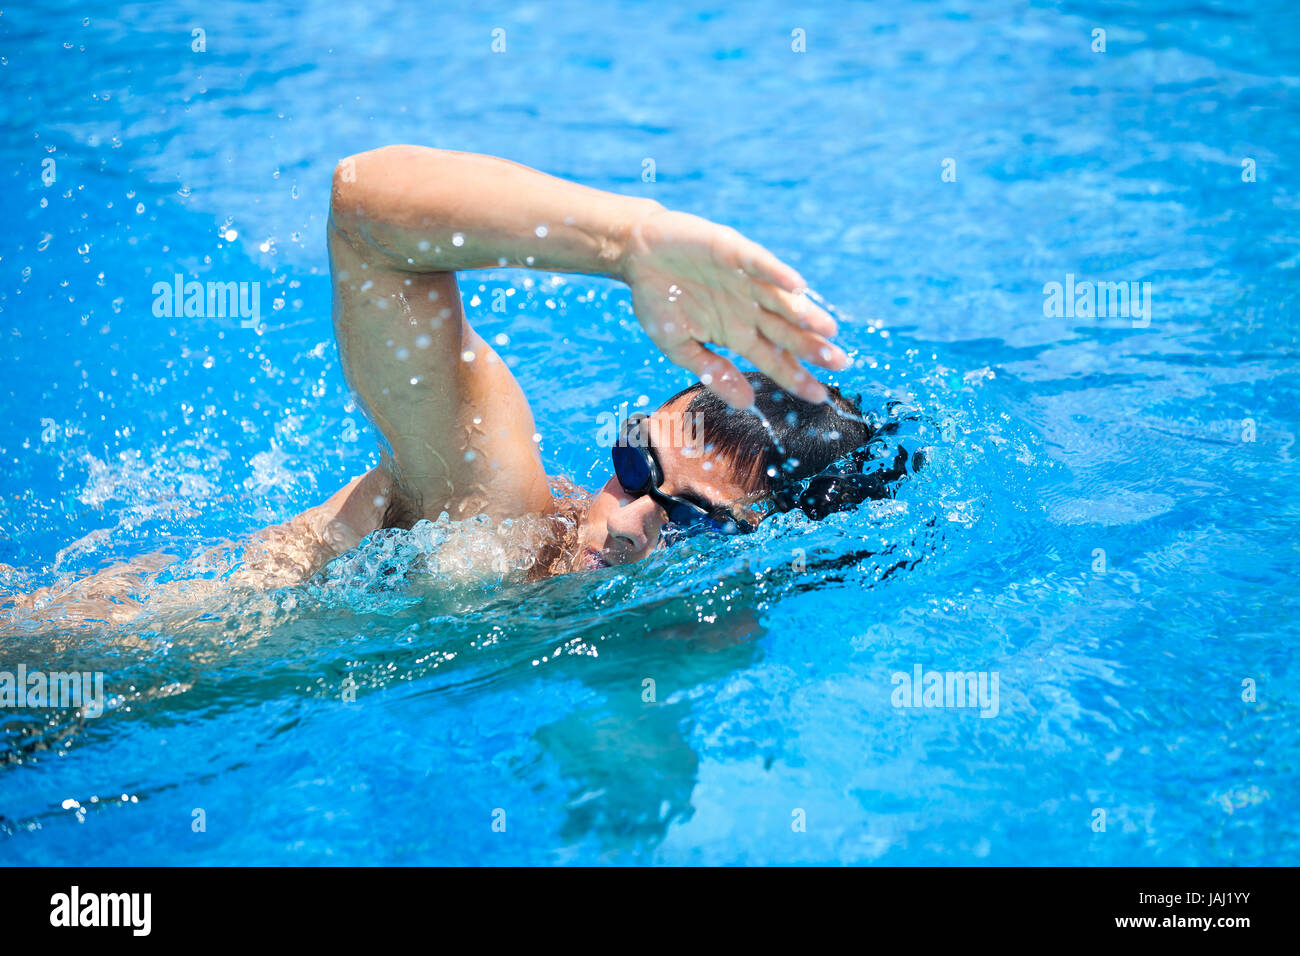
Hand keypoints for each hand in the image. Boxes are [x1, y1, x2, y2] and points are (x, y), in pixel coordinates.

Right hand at [619, 208, 848, 407]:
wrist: (638, 254)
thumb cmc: (658, 300)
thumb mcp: (679, 345)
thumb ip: (712, 371)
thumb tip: (746, 403)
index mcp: (738, 333)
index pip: (775, 360)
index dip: (797, 377)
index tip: (820, 396)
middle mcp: (749, 308)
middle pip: (787, 332)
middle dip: (812, 348)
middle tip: (840, 363)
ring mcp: (744, 280)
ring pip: (781, 300)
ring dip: (803, 313)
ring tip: (828, 329)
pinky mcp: (734, 251)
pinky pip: (759, 263)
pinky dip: (777, 273)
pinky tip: (798, 286)